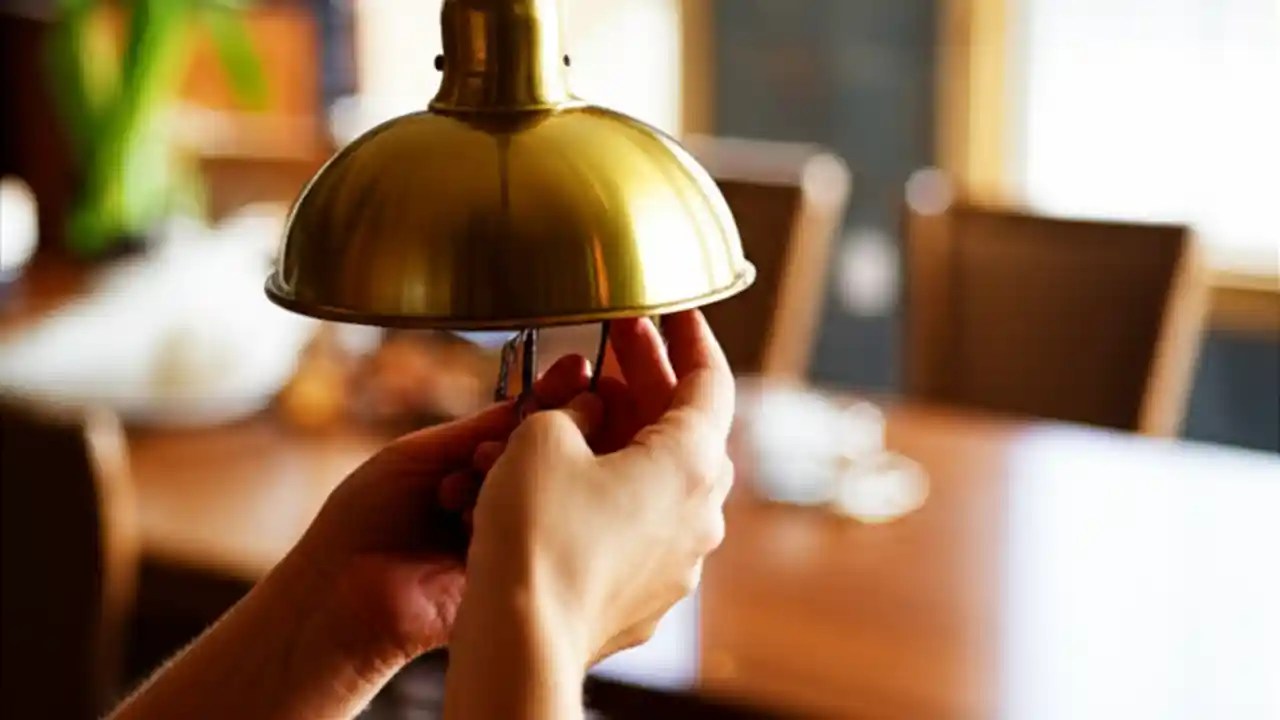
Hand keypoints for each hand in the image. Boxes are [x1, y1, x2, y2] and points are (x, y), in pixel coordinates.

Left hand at [275, 354, 592, 679]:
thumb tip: (537, 399)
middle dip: (533, 438)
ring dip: (501, 479)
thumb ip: (479, 428)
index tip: (579, 371)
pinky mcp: (514, 574)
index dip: (555, 397)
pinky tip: (462, 524)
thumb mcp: (417, 454)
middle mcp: (496, 498)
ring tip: (449, 494)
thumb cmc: (361, 522)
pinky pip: (531, 532)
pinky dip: (498, 518)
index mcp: (470, 465)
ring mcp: (508, 535)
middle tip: (506, 443)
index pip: (526, 424)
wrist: (338, 593)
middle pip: (542, 454)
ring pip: (538, 489)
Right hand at [460, 311, 735, 666]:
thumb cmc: (536, 535)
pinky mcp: (652, 592)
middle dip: (651, 380)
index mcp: (692, 462)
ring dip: (633, 436)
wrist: (523, 638)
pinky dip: (621, 488)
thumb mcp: (543, 437)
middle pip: (687, 428)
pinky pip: (645, 523)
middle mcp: (702, 513)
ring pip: (665, 478)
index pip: (710, 380)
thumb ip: (573, 407)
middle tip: (618, 341)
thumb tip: (586, 411)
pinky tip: (578, 475)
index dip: (691, 337)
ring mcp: (681, 559)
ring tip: (587, 406)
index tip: (676, 311)